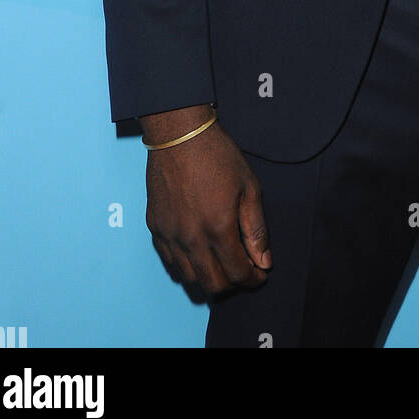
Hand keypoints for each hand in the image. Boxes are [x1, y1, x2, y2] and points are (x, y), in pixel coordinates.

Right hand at [141, 107, 270, 296]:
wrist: (179, 134)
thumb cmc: (217, 156)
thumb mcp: (248, 187)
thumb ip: (256, 228)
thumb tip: (263, 261)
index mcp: (218, 228)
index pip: (237, 273)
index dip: (252, 279)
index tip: (259, 273)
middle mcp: (191, 238)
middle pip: (212, 284)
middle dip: (233, 283)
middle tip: (243, 270)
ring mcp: (170, 235)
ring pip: (189, 278)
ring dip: (208, 277)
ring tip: (221, 262)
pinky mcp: (155, 228)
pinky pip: (170, 261)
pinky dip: (187, 265)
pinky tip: (199, 252)